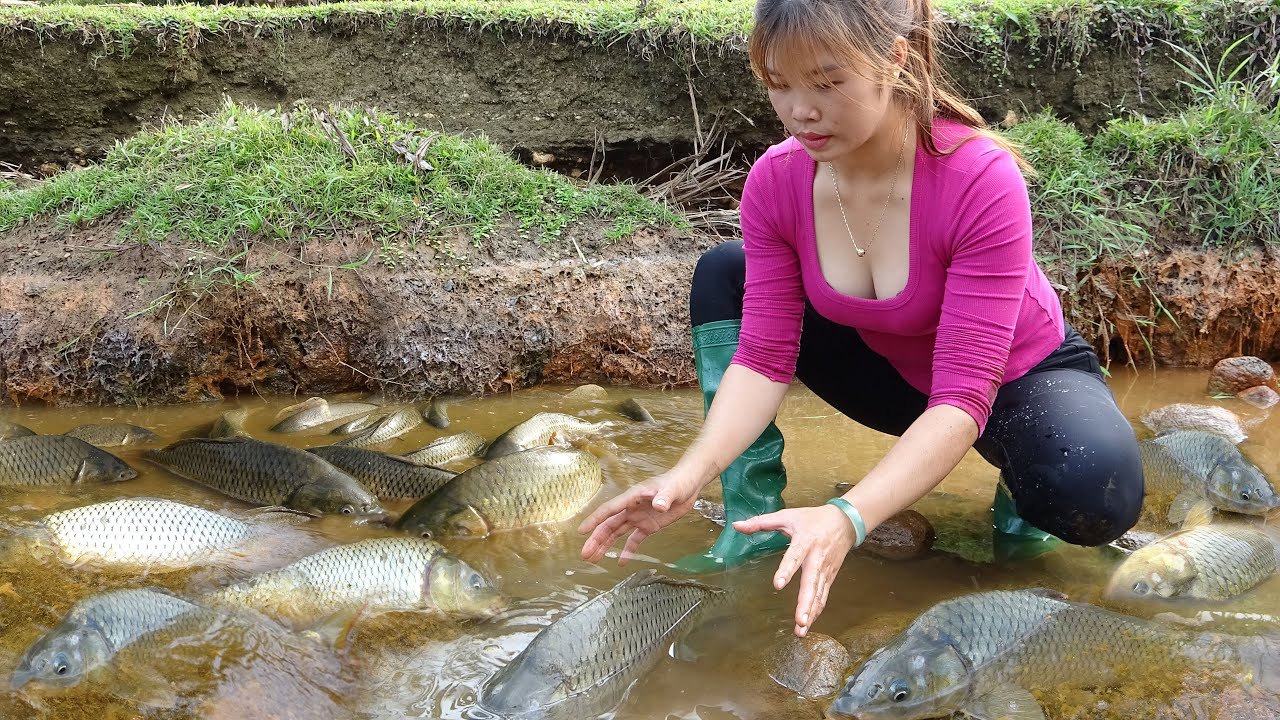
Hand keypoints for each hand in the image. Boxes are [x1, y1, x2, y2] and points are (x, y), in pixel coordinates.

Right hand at [578, 469, 702, 563]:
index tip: (582, 531)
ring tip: (594, 559)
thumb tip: (659, 506)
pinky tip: (621, 562)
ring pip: (617, 533)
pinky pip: (634, 539)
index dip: (595, 520)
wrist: (689, 484)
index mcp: (632, 498)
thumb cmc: (678, 482)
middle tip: (585, 554)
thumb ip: (664, 498)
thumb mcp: (672, 489)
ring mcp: (638, 517)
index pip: (609, 510)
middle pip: (609, 525)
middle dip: (596, 539)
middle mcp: (631, 508)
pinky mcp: (648, 525)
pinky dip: (628, 550)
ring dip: (606, 545)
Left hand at [733, 504, 857, 636]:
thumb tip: (737, 526)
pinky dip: (817, 611)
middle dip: (806, 603)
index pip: (794, 557)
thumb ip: (761, 522)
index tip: (778, 585)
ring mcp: (825, 570)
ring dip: (811, 613)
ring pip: (819, 594)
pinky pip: (823, 596)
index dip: (787, 570)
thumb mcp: (787, 516)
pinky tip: (808, 624)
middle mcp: (817, 558)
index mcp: (805, 542)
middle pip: (812, 583)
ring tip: (801, 630)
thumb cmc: (812, 519)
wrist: (844, 522)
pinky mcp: (830, 578)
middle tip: (800, 620)